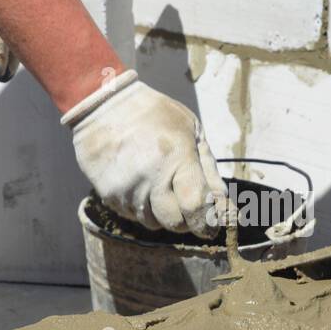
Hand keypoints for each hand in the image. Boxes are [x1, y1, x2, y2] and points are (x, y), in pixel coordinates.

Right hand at [64, 71, 226, 237]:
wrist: (103, 105)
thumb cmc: (156, 116)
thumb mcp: (193, 133)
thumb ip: (210, 173)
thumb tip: (227, 211)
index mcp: (177, 157)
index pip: (195, 206)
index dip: (206, 222)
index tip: (211, 224)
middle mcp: (150, 176)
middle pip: (175, 223)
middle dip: (187, 220)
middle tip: (186, 203)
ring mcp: (126, 188)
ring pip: (153, 223)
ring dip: (162, 213)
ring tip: (159, 184)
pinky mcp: (108, 195)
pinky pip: (132, 215)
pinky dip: (141, 207)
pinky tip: (139, 182)